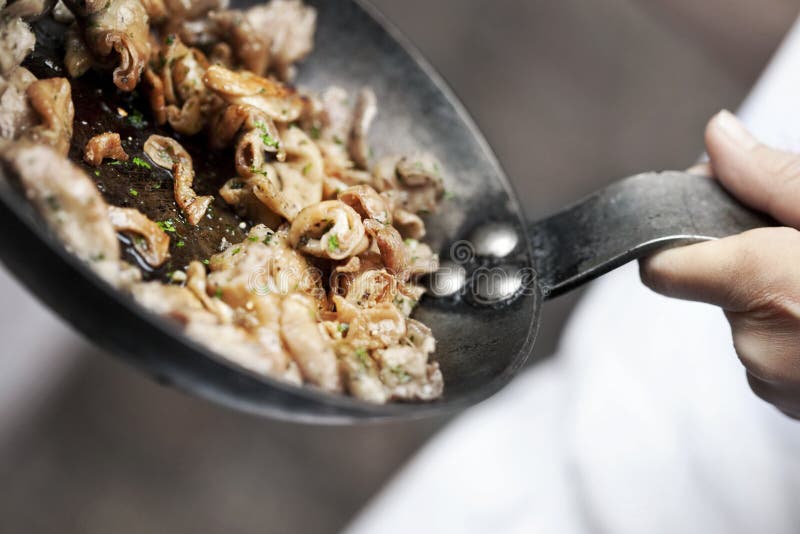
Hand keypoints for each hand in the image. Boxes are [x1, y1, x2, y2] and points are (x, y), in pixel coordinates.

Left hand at [640, 110, 799, 418]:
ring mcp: (779, 387)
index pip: (662, 266)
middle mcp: (755, 346)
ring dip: (781, 293)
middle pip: (714, 285)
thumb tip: (717, 136)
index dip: (678, 230)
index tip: (712, 205)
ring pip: (750, 319)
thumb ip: (775, 178)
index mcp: (758, 287)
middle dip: (750, 254)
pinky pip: (779, 353)